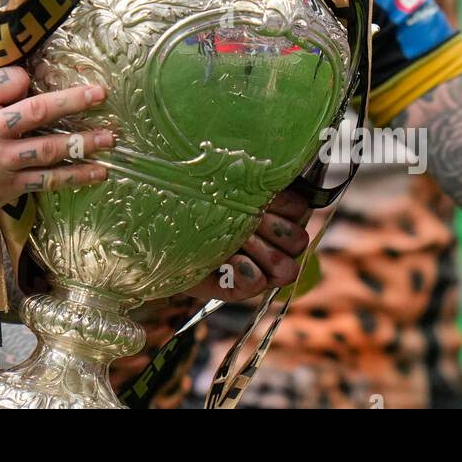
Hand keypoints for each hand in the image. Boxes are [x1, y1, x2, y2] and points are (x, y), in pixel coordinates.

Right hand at [0, 67, 112, 220]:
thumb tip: (24, 71)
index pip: (15, 81)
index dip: (29, 80)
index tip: (35, 82)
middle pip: (38, 112)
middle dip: (73, 101)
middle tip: (101, 94)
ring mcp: (0, 161)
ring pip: (49, 149)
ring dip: (83, 142)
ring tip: (110, 138)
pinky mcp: (8, 187)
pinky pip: (47, 180)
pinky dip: (75, 176)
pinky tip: (99, 172)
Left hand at [187, 185, 310, 302]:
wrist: (161, 226)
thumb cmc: (194, 196)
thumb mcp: (223, 181)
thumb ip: (252, 178)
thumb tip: (273, 173)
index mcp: (273, 213)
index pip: (300, 209)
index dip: (283, 203)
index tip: (261, 197)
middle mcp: (271, 243)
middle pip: (298, 240)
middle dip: (272, 228)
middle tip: (247, 220)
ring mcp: (258, 269)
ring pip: (287, 268)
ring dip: (262, 251)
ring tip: (236, 240)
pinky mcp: (236, 288)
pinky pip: (258, 285)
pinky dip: (245, 273)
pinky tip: (227, 260)